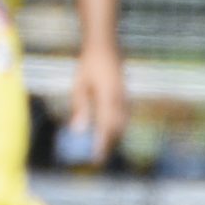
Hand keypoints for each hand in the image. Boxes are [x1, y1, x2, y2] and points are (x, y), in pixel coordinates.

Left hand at [66, 43, 125, 159]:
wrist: (105, 45)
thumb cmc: (88, 64)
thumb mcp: (79, 85)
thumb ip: (80, 107)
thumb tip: (78, 130)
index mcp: (108, 98)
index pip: (106, 128)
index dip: (102, 145)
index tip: (96, 158)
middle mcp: (120, 99)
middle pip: (117, 129)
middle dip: (109, 144)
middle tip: (99, 157)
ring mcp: (125, 96)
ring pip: (123, 123)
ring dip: (114, 136)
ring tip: (104, 147)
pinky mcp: (125, 94)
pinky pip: (124, 115)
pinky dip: (118, 126)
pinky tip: (111, 131)